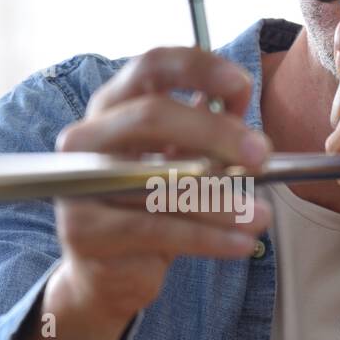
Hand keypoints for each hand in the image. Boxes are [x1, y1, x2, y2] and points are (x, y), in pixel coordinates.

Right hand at [50, 47, 272, 332]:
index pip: (149, 66)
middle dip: (215, 132)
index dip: (198, 68)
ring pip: (160, 184)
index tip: (242, 85)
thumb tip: (237, 101)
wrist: (107, 272)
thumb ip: (206, 130)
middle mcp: (86, 138)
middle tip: (261, 155)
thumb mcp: (180, 160)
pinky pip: (158, 230)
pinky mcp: (84, 231)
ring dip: (221, 200)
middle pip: (151, 116)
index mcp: (112, 107)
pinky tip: (242, 242)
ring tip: (261, 215)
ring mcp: (79, 184)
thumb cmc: (148, 206)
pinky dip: (209, 238)